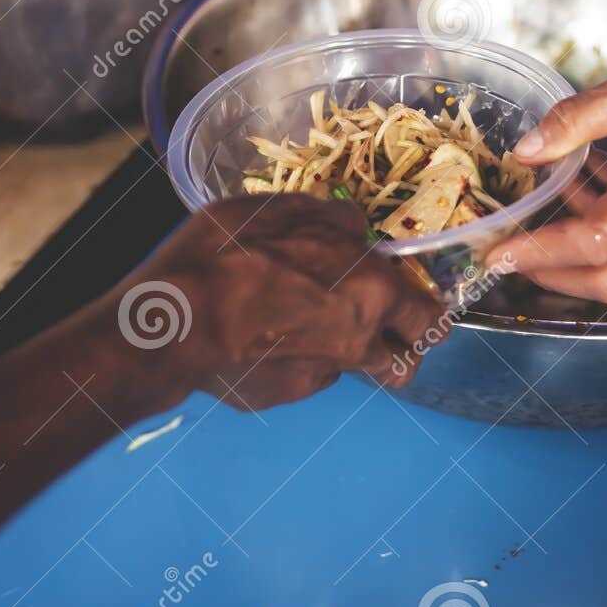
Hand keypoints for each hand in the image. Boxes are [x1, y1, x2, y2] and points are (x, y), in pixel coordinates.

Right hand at [117, 196, 447, 410]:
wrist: (175, 318)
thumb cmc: (232, 251)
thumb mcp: (285, 210)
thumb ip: (332, 222)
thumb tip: (354, 231)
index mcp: (373, 291)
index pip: (431, 319)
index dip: (426, 313)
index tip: (412, 306)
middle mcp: (358, 342)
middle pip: (405, 365)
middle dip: (398, 350)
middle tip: (374, 327)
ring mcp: (319, 376)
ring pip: (350, 370)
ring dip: (342, 353)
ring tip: (303, 326)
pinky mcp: (280, 397)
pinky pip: (301, 377)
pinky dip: (290, 361)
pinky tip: (258, 339)